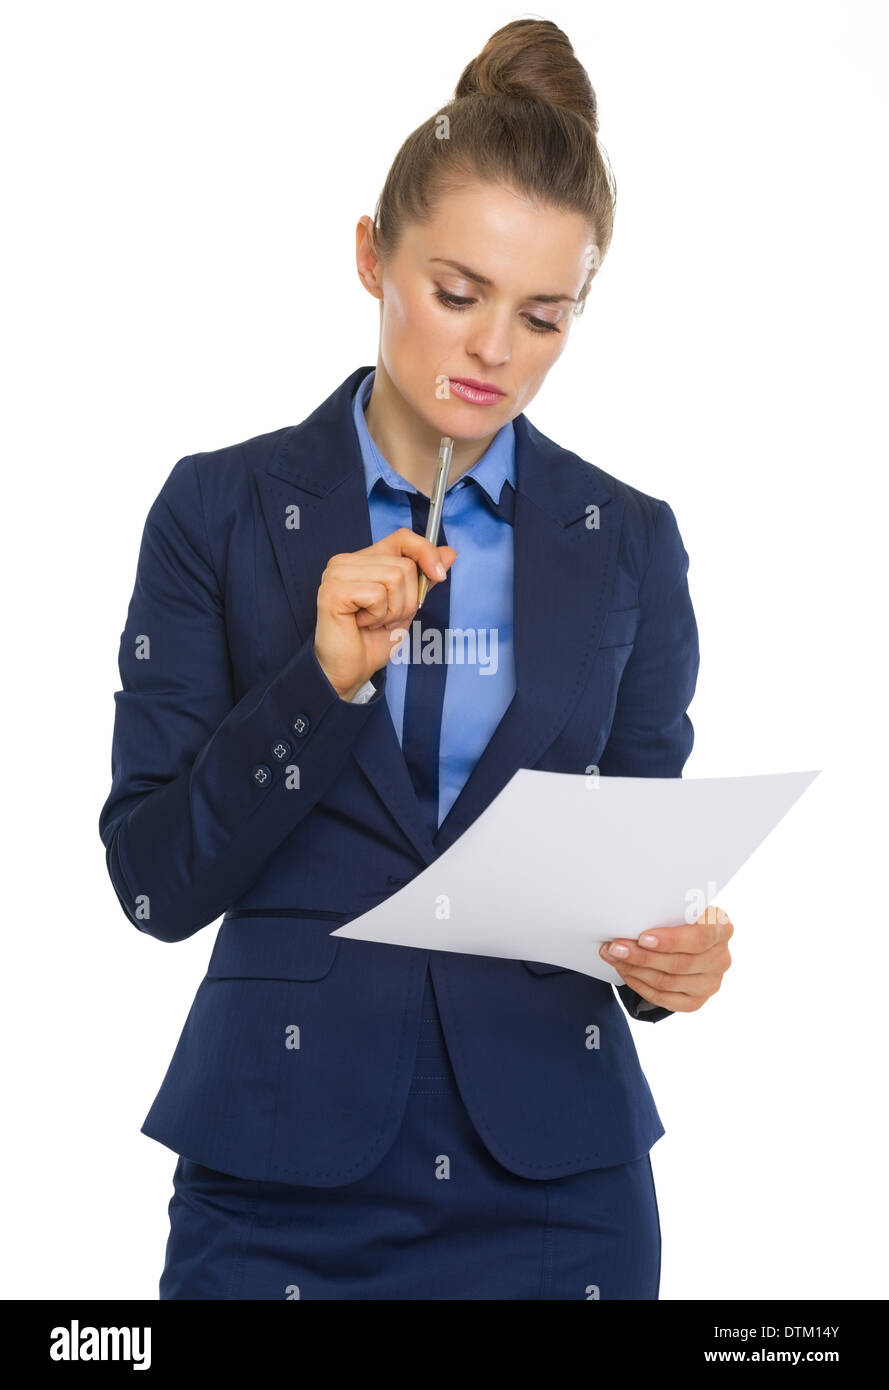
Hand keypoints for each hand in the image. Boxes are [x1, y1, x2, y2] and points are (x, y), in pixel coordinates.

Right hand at [314, 527, 456, 698]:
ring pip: (394, 578)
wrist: (350, 672)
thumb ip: (424, 578)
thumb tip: (449, 553)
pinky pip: (377, 595)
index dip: (426, 552)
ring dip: (393, 610)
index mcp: (364, 560)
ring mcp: (337, 573)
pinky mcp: (333, 590)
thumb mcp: (407, 606)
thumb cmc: (371, 642)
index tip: (438, 576)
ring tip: (373, 622)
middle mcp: (347, 561)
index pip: (403, 538)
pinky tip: (360, 624)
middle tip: (385, 619)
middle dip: (407, 600)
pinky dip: (378, 616)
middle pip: (404, 564)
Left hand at [598, 907, 733, 1012]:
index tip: (643, 937)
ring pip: (667, 983)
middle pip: (679, 963)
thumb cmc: (681, 919)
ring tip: (613, 957)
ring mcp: (710, 984)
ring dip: (635, 970)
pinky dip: (639, 985)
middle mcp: (721, 959)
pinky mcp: (696, 1001)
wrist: (688, 941)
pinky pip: (663, 999)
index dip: (671, 940)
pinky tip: (625, 971)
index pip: (700, 938)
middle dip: (642, 956)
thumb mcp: (680, 908)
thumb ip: (666, 912)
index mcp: (722, 928)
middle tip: (615, 947)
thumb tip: (630, 917)